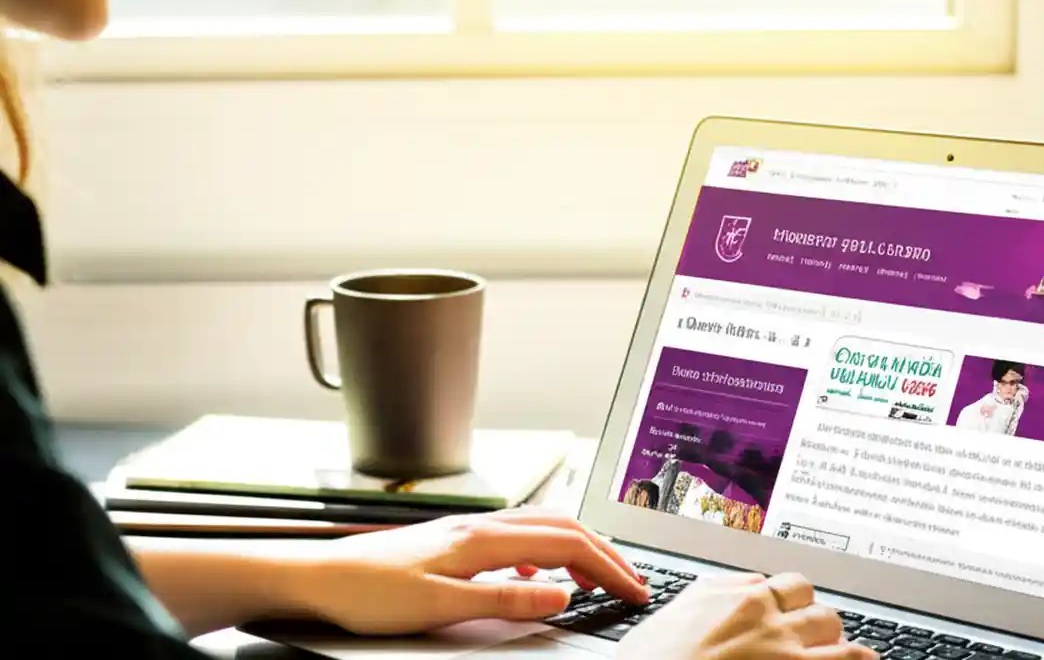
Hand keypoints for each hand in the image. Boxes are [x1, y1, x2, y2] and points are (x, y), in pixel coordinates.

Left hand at [291, 508, 648, 634]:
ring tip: (599, 575)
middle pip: (563, 527)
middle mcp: (481, 526)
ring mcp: (469, 529)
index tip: (635, 590)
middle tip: (633, 581)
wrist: (319, 575)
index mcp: (484, 539)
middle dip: (606, 553)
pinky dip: (545, 552)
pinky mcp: (455, 539)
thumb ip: (505, 601)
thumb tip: (560, 597)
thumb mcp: (442, 607)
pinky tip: (536, 576)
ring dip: (579, 548)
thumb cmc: (368, 591)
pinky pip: (517, 536)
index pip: (567, 546)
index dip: (609, 568)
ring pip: (542, 527)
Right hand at [618, 573, 876, 659]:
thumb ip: (716, 593)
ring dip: (845, 651)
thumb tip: (743, 584)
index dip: (795, 604)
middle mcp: (770, 621)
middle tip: (816, 645)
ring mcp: (787, 656)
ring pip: (842, 641)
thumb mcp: (676, 611)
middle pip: (820, 612)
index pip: (790, 586)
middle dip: (821, 628)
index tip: (795, 617)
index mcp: (741, 599)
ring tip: (852, 659)